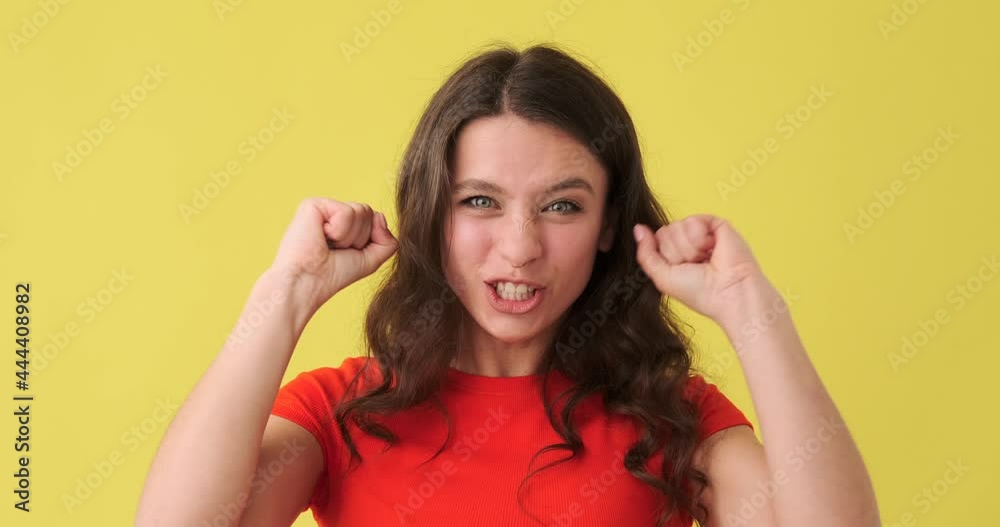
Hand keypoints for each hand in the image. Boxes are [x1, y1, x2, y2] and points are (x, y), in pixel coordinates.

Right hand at [271, 198, 397, 307]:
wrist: (308, 281)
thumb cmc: (333, 275)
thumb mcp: (370, 260)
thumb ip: (387, 241)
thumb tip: (381, 216)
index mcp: (344, 224)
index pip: (374, 218)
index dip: (368, 240)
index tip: (347, 253)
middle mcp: (333, 212)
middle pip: (369, 213)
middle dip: (359, 237)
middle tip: (336, 250)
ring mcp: (324, 207)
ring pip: (362, 211)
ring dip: (349, 236)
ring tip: (328, 244)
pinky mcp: (313, 204)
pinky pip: (346, 212)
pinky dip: (339, 231)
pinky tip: (321, 236)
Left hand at [633, 214, 770, 322]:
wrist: (729, 292)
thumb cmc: (700, 292)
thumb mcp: (662, 276)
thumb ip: (646, 253)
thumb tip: (638, 228)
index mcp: (676, 255)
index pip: (657, 240)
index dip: (665, 256)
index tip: (681, 271)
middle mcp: (688, 243)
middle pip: (665, 232)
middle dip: (676, 252)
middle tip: (695, 266)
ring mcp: (702, 233)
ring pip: (676, 226)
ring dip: (689, 248)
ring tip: (705, 259)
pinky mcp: (716, 224)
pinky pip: (693, 220)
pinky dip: (699, 237)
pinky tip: (712, 248)